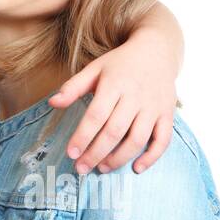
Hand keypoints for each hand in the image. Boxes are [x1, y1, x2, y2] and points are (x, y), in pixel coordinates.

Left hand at [49, 25, 178, 174]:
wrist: (157, 50)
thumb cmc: (120, 63)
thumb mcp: (94, 68)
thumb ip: (73, 87)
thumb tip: (52, 103)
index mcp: (114, 84)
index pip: (96, 115)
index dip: (83, 136)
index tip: (71, 153)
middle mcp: (135, 97)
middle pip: (115, 131)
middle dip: (96, 153)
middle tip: (81, 168)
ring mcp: (154, 107)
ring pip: (138, 139)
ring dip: (119, 158)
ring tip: (102, 169)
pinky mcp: (168, 114)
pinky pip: (163, 140)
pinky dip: (151, 157)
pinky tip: (136, 168)